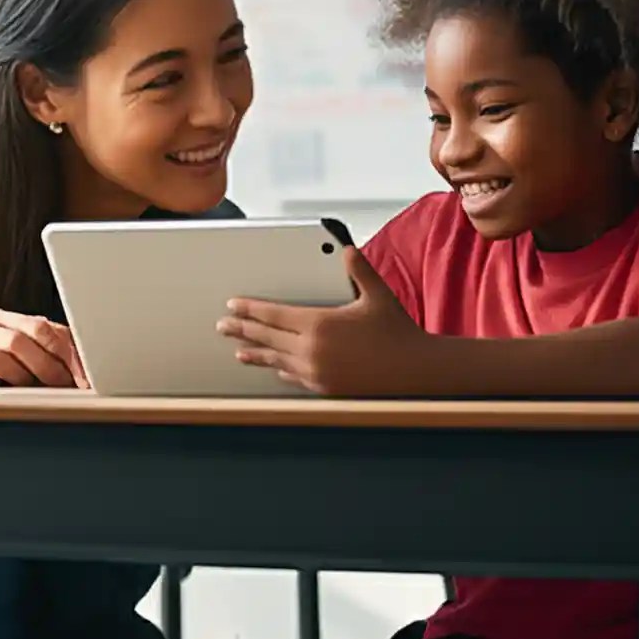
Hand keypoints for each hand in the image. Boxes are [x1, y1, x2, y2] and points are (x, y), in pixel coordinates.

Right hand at [0, 309, 89, 388]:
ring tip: (34, 392)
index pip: (38, 327)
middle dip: (46, 367)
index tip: (81, 373)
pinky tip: (5, 397)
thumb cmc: (18, 375)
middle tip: (63, 386)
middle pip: (18, 341)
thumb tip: (90, 367)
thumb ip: (63, 351)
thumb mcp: (41, 356)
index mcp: (4, 319)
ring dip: (23, 379)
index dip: (63, 350)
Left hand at [216, 246, 430, 395]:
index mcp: (319, 324)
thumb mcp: (378, 295)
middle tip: (223, 326)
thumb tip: (347, 251)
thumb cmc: (397, 333)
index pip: (273, 314)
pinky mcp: (324, 388)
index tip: (233, 305)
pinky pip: (294, 377)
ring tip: (239, 352)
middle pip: (267, 337)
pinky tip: (275, 369)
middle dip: (242, 330)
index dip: (249, 309)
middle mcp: (312, 349)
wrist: (414, 371)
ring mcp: (316, 371)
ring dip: (255, 354)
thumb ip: (359, 271)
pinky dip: (282, 370)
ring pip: (276, 360)